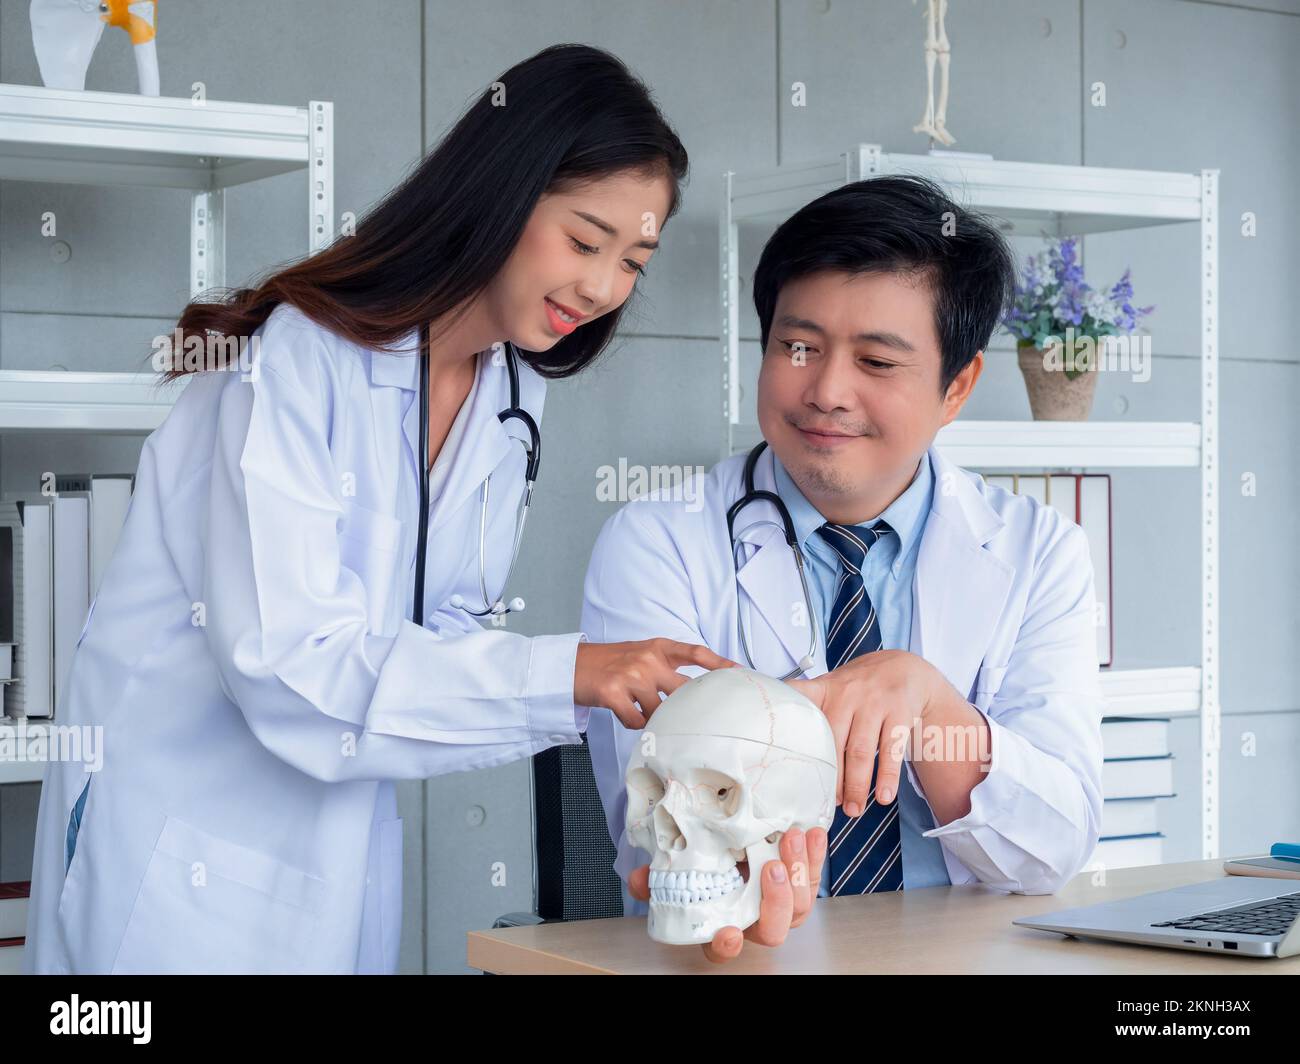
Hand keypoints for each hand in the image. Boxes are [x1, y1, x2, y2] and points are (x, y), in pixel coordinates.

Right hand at [574, 638, 736, 728]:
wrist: (572, 665)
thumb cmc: (611, 663)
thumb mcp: (642, 654)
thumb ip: (666, 667)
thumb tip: (693, 692)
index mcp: (658, 647)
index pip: (696, 653)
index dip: (720, 663)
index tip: (741, 673)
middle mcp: (647, 659)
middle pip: (683, 689)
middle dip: (690, 707)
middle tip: (696, 720)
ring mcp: (630, 675)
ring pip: (660, 710)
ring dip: (654, 718)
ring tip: (639, 709)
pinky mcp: (612, 692)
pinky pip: (637, 721)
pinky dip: (634, 724)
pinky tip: (624, 714)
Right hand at [628, 826, 826, 962]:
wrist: (728, 839)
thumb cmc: (700, 861)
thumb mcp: (672, 868)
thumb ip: (654, 877)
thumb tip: (638, 878)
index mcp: (721, 923)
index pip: (723, 947)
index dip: (727, 945)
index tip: (729, 932)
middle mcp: (754, 920)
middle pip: (773, 931)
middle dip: (776, 903)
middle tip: (771, 869)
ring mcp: (780, 903)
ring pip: (800, 907)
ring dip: (799, 873)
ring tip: (791, 839)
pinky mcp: (800, 881)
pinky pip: (813, 877)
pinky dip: (814, 856)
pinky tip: (812, 834)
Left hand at [788, 650, 939, 816]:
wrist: (905, 668)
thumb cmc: (859, 689)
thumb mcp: (832, 687)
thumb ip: (808, 708)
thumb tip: (776, 742)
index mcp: (824, 689)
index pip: (796, 697)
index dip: (782, 713)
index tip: (771, 743)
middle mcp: (846, 694)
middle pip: (831, 742)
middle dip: (829, 778)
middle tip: (826, 805)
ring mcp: (874, 702)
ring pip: (861, 750)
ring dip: (856, 784)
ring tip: (853, 810)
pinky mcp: (899, 711)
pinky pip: (892, 749)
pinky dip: (887, 776)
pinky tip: (884, 796)